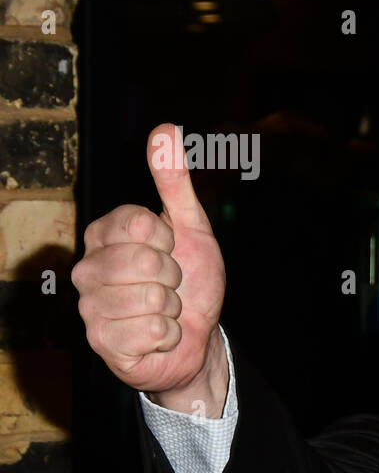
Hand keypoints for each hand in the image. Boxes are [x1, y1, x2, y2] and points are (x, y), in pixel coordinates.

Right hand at [72, 124, 227, 405]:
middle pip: (145, 262)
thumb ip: (174, 181)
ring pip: (151, 298)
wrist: (197, 335)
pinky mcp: (102, 343)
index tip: (169, 248)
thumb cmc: (189, 279)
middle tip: (171, 284)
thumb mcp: (190, 226)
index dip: (168, 238)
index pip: (139, 222)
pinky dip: (169, 334)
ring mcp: (90, 308)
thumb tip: (165, 129)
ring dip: (173, 307)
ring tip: (164, 309)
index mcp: (104, 235)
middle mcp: (88, 268)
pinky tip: (159, 335)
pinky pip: (152, 331)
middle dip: (174, 275)